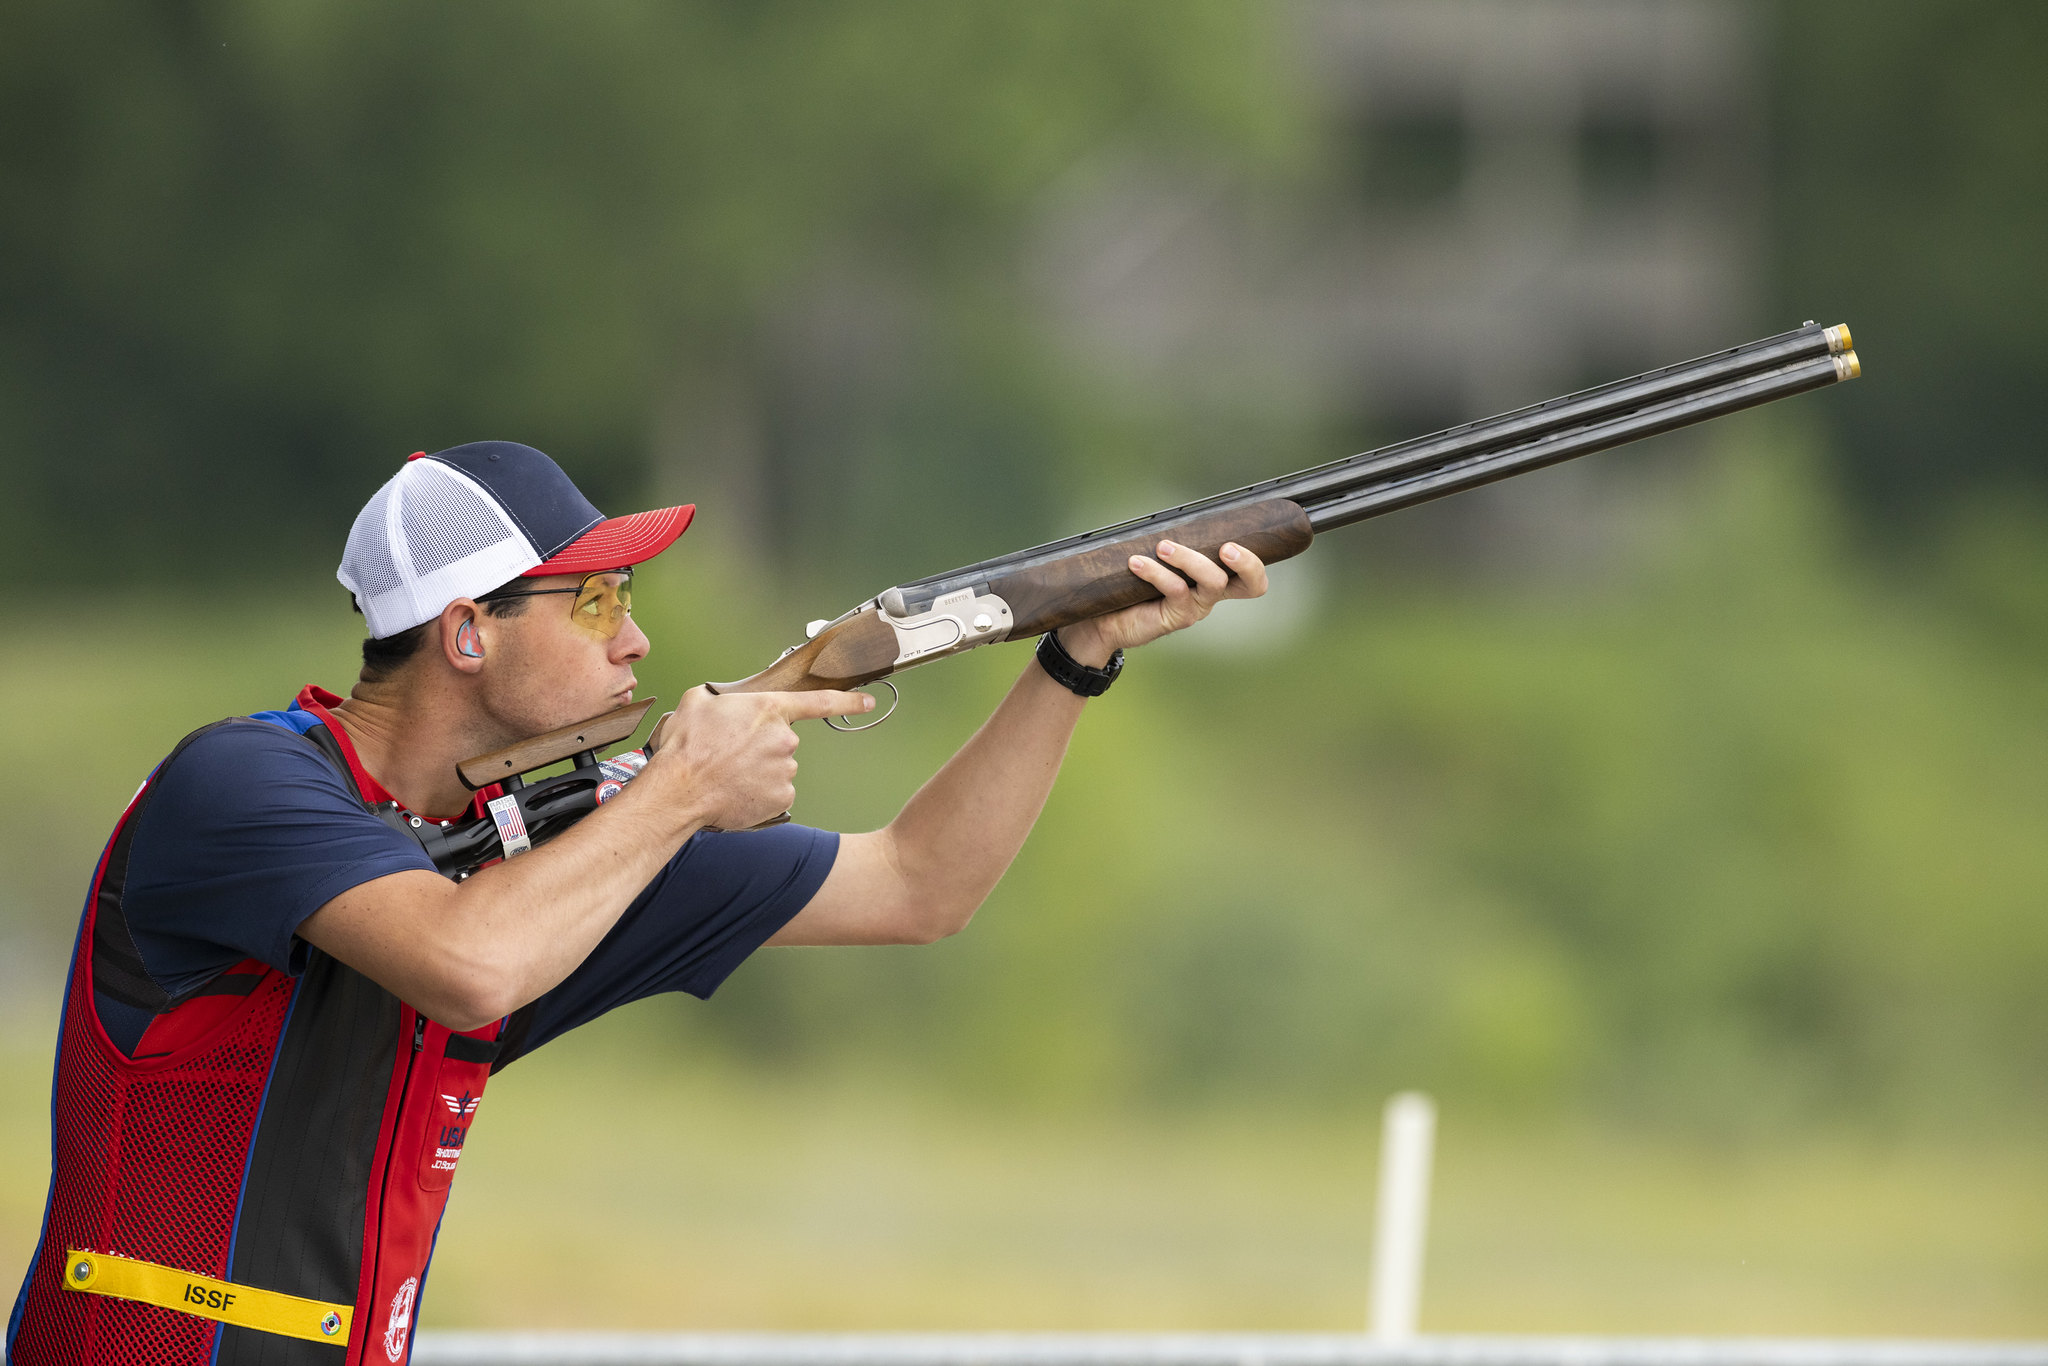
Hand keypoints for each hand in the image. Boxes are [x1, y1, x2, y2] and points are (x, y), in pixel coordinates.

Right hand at [639, 685, 873, 831]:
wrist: (679, 790)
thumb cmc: (685, 746)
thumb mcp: (698, 702)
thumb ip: (723, 698)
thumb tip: (724, 703)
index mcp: (769, 709)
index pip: (820, 701)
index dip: (848, 701)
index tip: (868, 702)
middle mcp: (784, 739)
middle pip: (783, 741)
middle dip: (762, 747)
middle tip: (730, 754)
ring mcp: (786, 770)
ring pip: (779, 768)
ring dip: (759, 770)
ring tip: (728, 774)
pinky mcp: (781, 797)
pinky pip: (776, 792)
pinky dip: (760, 793)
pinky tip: (737, 791)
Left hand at [1056, 540, 1268, 665]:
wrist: (1102, 618)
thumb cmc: (1131, 583)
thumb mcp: (1155, 556)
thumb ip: (1169, 540)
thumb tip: (1171, 510)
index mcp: (1212, 577)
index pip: (1251, 574)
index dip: (1257, 560)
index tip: (1237, 538)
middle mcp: (1210, 594)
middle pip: (1251, 584)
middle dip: (1247, 563)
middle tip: (1227, 548)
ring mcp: (1195, 607)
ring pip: (1213, 581)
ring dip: (1190, 558)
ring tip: (1163, 546)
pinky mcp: (1174, 617)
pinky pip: (1175, 590)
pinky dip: (1156, 572)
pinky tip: (1137, 563)